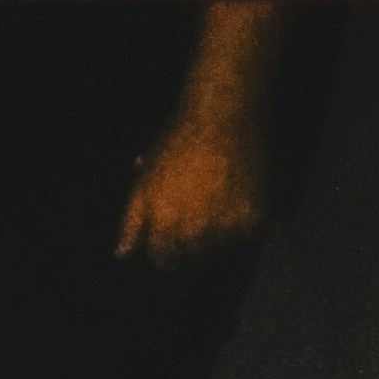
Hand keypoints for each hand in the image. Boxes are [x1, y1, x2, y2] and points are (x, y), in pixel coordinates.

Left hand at [115, 108, 267, 256]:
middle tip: (198, 209)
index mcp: (166, 225)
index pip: (163, 261)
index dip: (165, 252)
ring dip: (222, 232)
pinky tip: (241, 196)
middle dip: (194, 240)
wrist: (223, 117)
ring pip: (224, 246)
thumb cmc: (177, 145)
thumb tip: (122, 255)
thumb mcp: (144, 180)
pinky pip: (253, 234)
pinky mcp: (256, 218)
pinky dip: (249, 222)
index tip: (171, 239)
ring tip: (220, 198)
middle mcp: (196, 233)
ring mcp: (228, 228)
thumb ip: (132, 221)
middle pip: (195, 256)